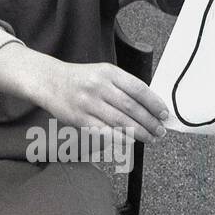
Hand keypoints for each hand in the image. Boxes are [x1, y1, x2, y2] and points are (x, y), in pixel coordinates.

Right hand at [42, 58, 169, 142]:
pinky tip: (130, 142)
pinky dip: (120, 138)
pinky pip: (104, 131)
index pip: (138, 89)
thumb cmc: (81, 79)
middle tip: (160, 131)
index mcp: (109, 72)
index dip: (154, 103)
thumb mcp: (103, 73)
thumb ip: (123, 86)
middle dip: (150, 122)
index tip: (164, 114)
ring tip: (150, 138)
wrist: (50, 81)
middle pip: (131, 107)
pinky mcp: (79, 119)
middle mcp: (99, 87)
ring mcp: (88, 103)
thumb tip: (150, 106)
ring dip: (139, 132)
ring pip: (120, 121)